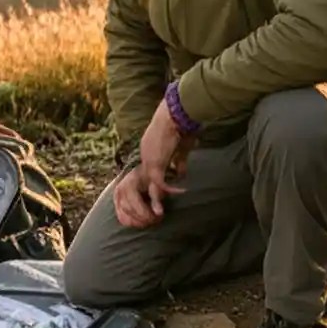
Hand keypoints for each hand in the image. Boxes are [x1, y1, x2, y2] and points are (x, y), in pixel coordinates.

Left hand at [113, 101, 187, 227]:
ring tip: (160, 213)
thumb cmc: (181, 124)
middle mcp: (145, 154)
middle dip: (152, 194)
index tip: (164, 192)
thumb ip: (180, 161)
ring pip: (150, 184)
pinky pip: (159, 183)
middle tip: (156, 209)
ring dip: (156, 199)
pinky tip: (179, 193)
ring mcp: (148, 159)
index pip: (150, 169)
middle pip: (145, 179)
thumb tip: (181, 174)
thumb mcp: (181, 148)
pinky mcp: (155, 163)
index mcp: (150, 148)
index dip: (157, 181)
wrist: (176, 114)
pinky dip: (168, 190)